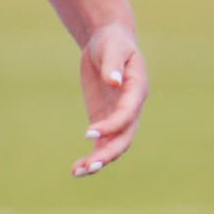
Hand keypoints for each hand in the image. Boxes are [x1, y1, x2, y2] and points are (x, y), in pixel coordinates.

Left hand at [73, 23, 147, 176]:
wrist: (108, 41)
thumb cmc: (113, 41)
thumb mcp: (113, 47)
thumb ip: (113, 64)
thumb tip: (114, 80)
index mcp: (136, 89)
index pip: (127, 113)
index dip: (111, 125)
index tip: (89, 132)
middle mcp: (131, 108)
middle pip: (124, 137)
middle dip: (109, 153)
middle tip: (90, 165)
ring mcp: (118, 116)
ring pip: (114, 145)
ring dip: (99, 160)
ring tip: (78, 171)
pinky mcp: (104, 118)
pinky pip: (101, 142)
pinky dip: (91, 155)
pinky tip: (77, 168)